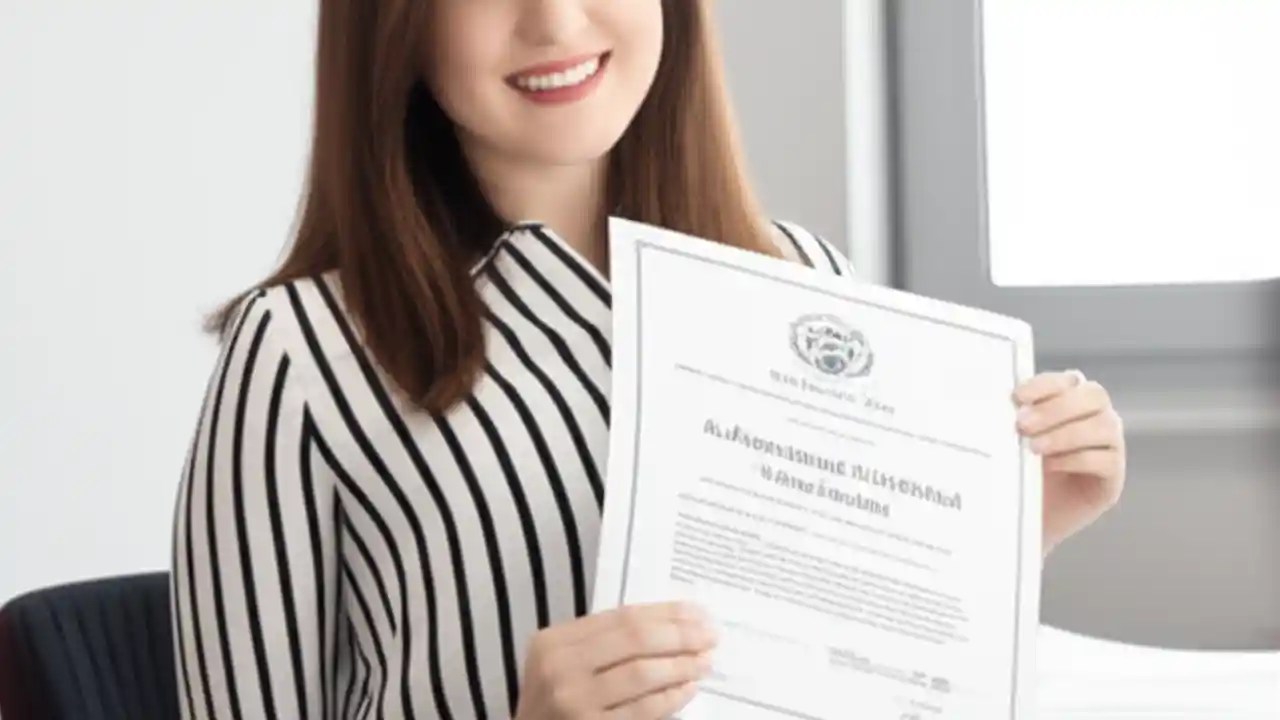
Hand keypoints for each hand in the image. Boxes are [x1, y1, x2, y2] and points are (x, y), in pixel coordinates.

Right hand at [514, 601, 717, 718]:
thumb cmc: (553, 702)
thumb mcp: (562, 663)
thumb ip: (601, 643)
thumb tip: (670, 625)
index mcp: (553, 640)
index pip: (622, 617)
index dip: (666, 613)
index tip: (698, 613)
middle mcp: (560, 667)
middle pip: (635, 640)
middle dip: (680, 635)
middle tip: (711, 635)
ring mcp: (574, 701)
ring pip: (642, 673)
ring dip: (681, 665)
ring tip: (704, 661)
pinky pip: (642, 710)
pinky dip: (670, 697)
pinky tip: (687, 688)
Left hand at [1014, 370, 1126, 556]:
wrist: (1023, 516)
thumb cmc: (1017, 469)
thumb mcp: (1012, 439)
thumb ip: (1015, 417)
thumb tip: (1000, 400)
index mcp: (1073, 399)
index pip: (1069, 380)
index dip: (1045, 384)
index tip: (1017, 396)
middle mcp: (1097, 417)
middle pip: (1094, 396)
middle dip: (1056, 408)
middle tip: (1023, 424)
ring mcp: (1110, 445)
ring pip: (1103, 426)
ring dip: (1065, 434)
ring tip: (1033, 448)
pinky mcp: (1113, 476)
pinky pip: (1106, 459)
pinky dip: (1076, 459)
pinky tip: (1050, 466)